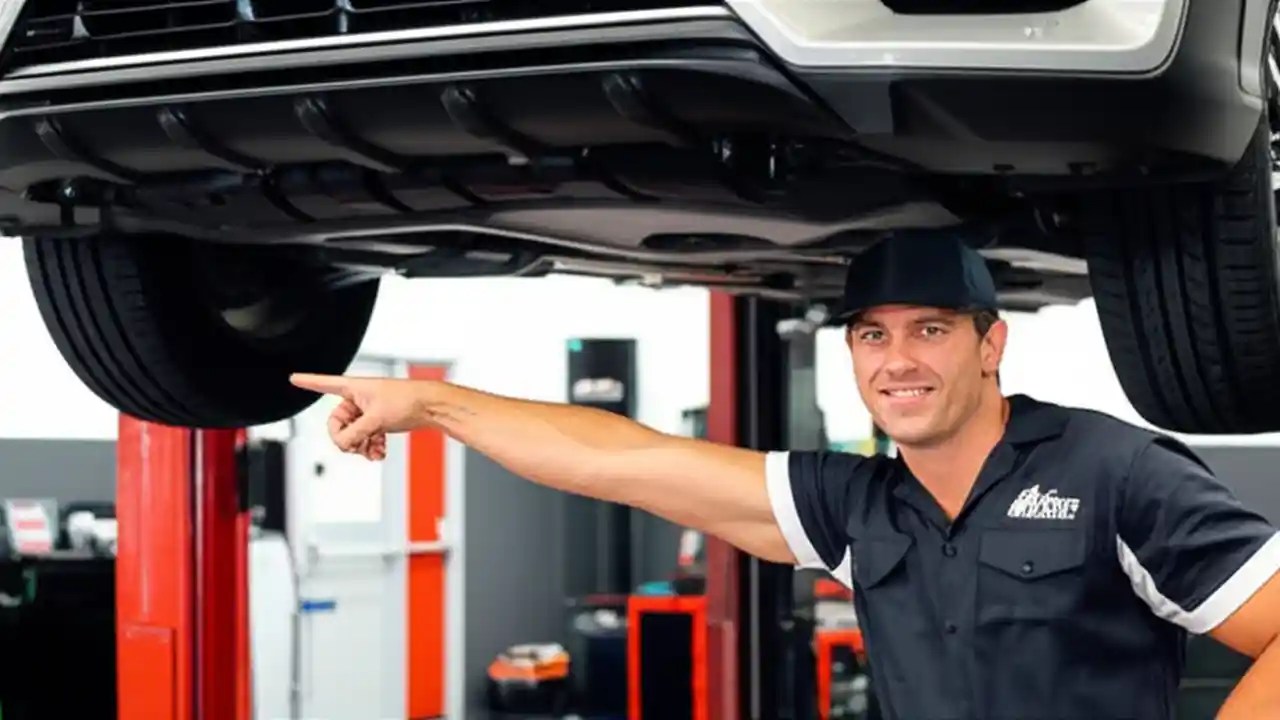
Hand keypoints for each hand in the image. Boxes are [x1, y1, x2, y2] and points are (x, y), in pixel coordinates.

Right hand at [289, 373, 425, 460]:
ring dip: (360, 446)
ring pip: (352, 434)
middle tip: (358, 445)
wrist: (431, 407)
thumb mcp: (375, 419)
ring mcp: (369, 411)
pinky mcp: (379, 421)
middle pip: (337, 423)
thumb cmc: (408, 400)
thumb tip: (343, 444)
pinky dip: (370, 446)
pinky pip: (365, 438)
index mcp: (354, 388)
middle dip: (347, 438)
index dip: (308, 382)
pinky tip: (380, 452)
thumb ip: (354, 433)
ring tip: (374, 450)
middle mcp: (359, 398)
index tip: (293, 377)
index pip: (325, 383)